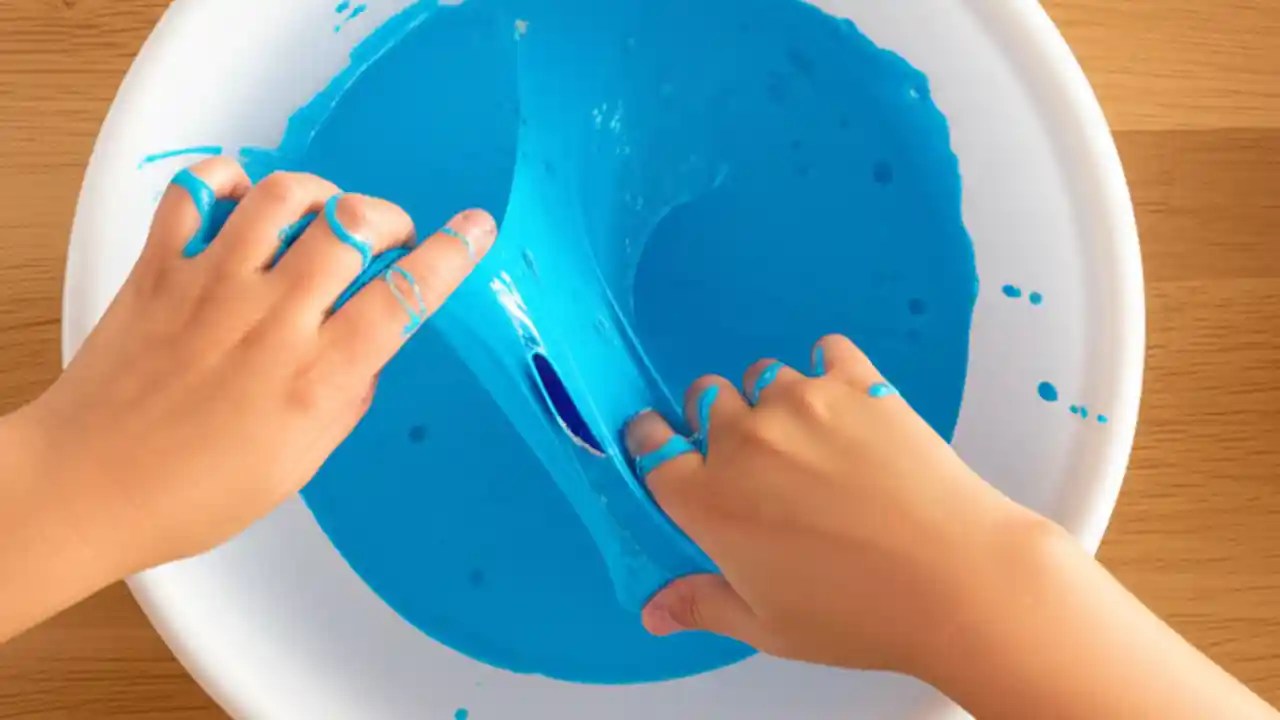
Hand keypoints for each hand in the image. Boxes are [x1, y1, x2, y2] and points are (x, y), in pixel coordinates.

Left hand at [23, 157, 495, 574]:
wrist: (88, 487)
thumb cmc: (195, 493)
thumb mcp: (301, 462)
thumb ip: (344, 395)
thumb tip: (365, 347)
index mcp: (316, 377)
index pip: (404, 297)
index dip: (450, 255)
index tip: (474, 228)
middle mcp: (272, 321)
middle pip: (353, 227)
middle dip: (386, 218)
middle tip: (385, 235)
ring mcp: (211, 287)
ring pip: (282, 196)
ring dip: (319, 193)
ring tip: (323, 211)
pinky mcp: (159, 270)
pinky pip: (194, 192)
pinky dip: (225, 179)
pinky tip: (242, 194)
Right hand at [625, 334, 1041, 675]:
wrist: (956, 578)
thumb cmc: (858, 612)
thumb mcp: (769, 627)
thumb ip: (703, 604)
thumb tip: (654, 611)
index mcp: (709, 500)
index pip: (651, 446)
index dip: (656, 441)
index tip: (671, 447)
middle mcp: (743, 440)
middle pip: (705, 400)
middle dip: (719, 421)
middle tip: (759, 459)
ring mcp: (799, 403)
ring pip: (763, 377)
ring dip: (775, 400)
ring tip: (813, 439)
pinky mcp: (855, 382)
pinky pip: (826, 350)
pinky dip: (830, 369)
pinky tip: (848, 401)